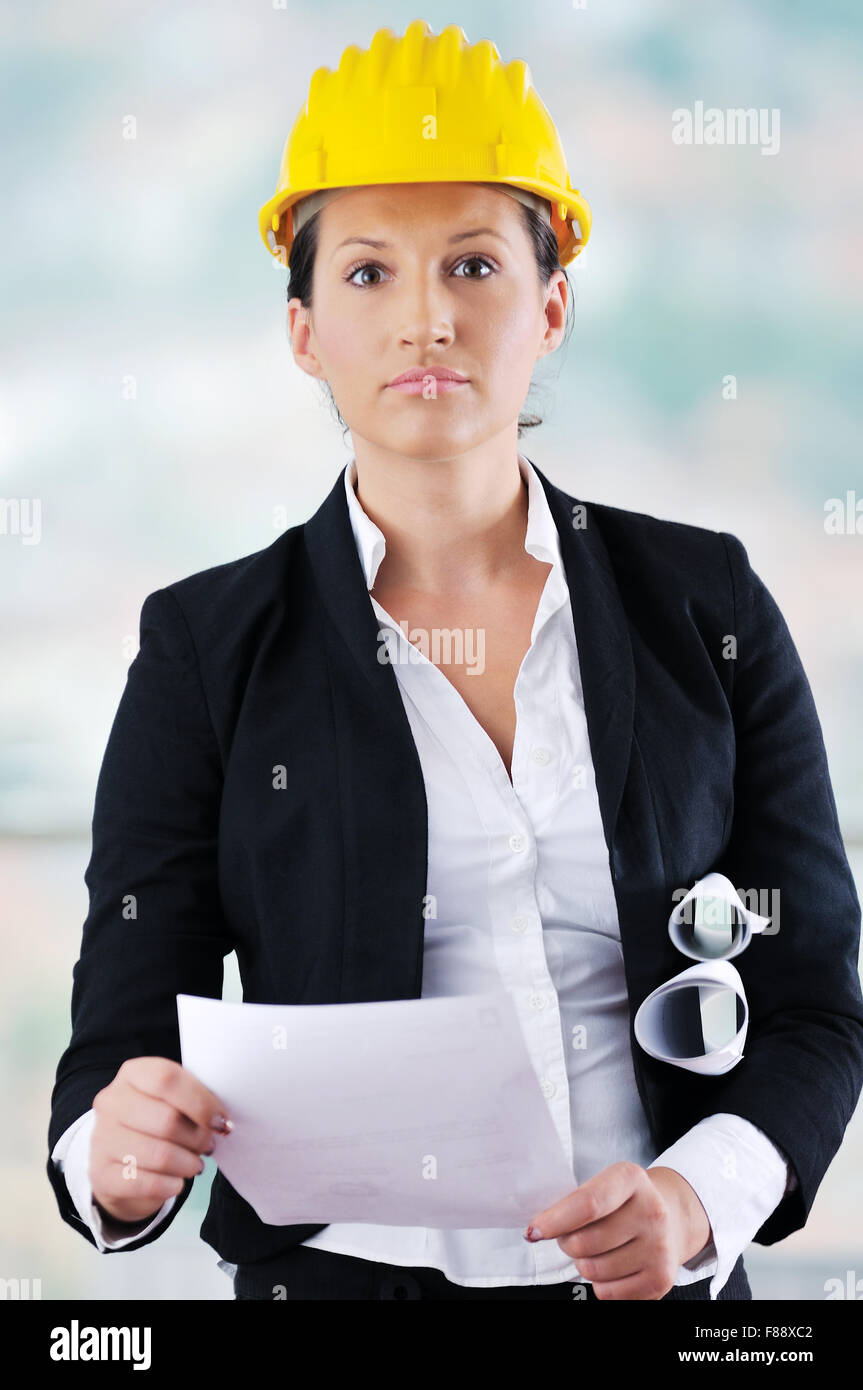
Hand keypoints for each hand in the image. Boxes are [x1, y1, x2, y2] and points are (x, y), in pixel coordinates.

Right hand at [90, 1057, 232, 1224]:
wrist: (120, 1160)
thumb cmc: (156, 1122)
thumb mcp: (172, 1100)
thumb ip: (193, 1101)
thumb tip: (219, 1122)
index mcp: (133, 1074)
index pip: (167, 1079)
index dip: (200, 1102)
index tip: (221, 1121)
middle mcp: (111, 1102)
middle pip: (167, 1120)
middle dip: (198, 1138)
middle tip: (208, 1145)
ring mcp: (102, 1138)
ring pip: (160, 1155)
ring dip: (188, 1164)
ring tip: (195, 1164)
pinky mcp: (101, 1173)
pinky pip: (146, 1183)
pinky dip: (171, 1185)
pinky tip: (177, 1182)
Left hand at [523, 1160, 712, 1300]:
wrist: (670, 1218)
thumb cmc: (623, 1203)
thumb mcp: (603, 1186)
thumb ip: (574, 1202)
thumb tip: (538, 1229)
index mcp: (631, 1179)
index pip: (587, 1204)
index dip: (555, 1220)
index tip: (534, 1232)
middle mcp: (651, 1211)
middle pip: (585, 1242)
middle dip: (567, 1243)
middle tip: (572, 1236)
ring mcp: (659, 1247)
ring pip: (593, 1271)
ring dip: (584, 1264)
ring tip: (596, 1250)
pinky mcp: (662, 1278)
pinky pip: (608, 1294)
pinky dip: (601, 1285)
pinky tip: (613, 1267)